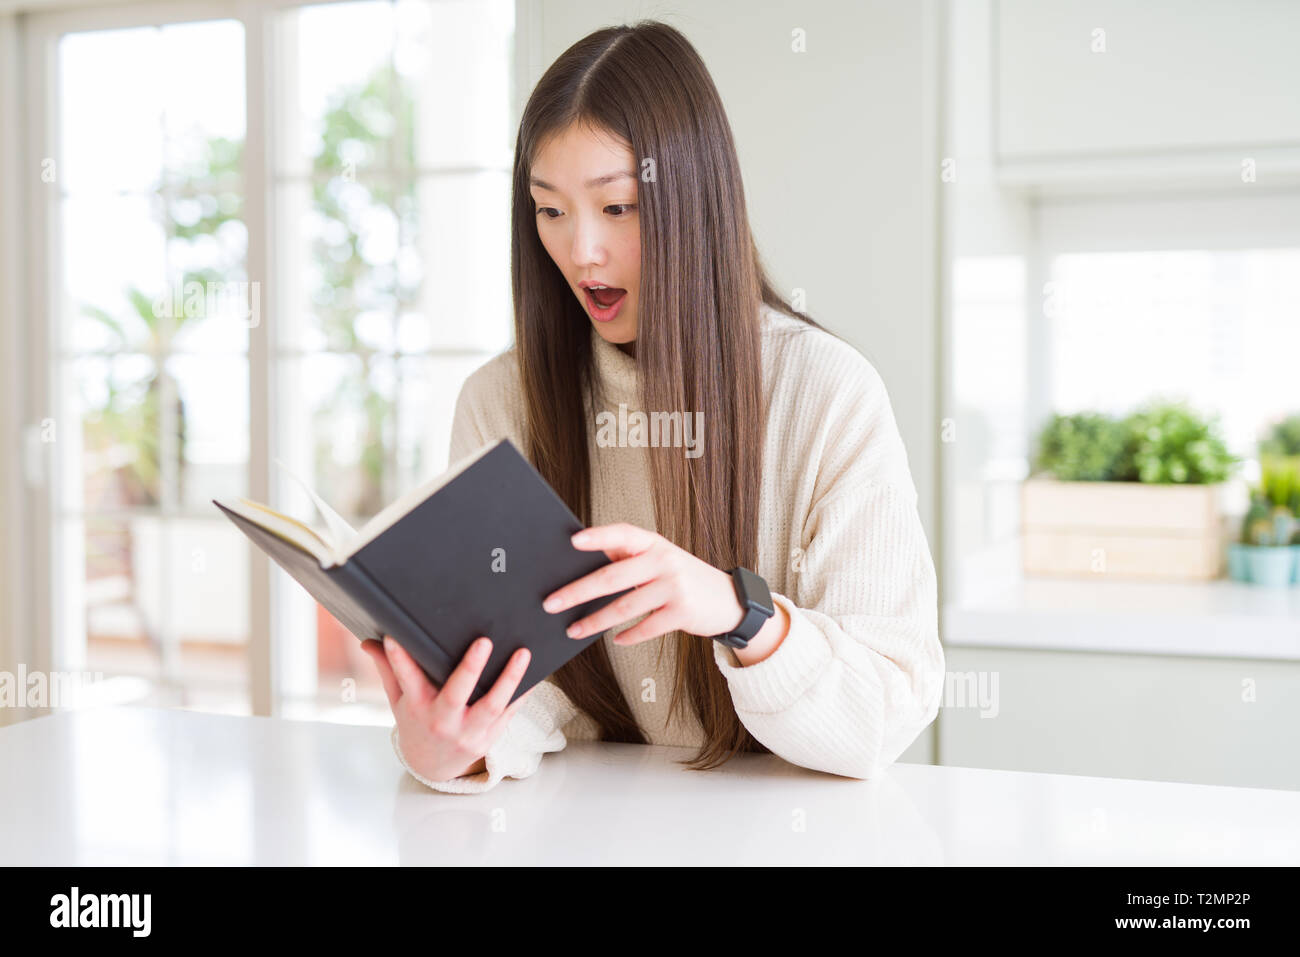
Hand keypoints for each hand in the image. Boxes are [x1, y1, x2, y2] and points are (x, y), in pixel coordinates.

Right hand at [361, 634, 531, 781]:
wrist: (433, 765)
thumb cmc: (416, 722)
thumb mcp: (398, 700)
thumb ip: (388, 669)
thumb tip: (367, 641)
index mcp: (417, 707)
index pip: (406, 679)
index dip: (399, 658)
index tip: (396, 637)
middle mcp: (442, 720)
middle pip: (456, 694)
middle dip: (470, 668)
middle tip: (483, 641)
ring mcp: (469, 730)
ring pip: (492, 704)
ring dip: (509, 679)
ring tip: (522, 653)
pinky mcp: (490, 734)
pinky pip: (510, 713)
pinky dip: (522, 694)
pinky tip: (535, 673)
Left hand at [542, 522, 743, 645]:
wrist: (730, 600)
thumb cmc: (684, 579)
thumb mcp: (661, 559)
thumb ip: (629, 556)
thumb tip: (585, 558)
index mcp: (654, 544)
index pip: (623, 534)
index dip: (598, 536)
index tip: (573, 541)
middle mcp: (664, 561)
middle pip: (612, 577)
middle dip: (577, 591)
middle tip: (552, 602)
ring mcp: (674, 587)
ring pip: (624, 607)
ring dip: (594, 621)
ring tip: (573, 629)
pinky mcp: (682, 613)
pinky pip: (645, 628)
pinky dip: (627, 636)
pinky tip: (616, 640)